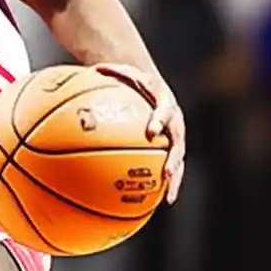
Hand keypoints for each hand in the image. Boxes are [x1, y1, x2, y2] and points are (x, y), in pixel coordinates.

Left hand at [94, 63, 185, 204]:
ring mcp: (174, 137)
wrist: (152, 86)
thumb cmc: (134, 81)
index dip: (159, 121)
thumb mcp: (124, 72)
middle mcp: (174, 122)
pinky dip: (164, 183)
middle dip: (173, 158)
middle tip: (166, 172)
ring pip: (178, 160)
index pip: (165, 111)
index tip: (151, 132)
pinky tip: (155, 202)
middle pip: (178, 142)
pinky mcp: (170, 149)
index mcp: (165, 102)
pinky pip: (167, 167)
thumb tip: (92, 68)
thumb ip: (110, 71)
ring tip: (168, 197)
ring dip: (174, 178)